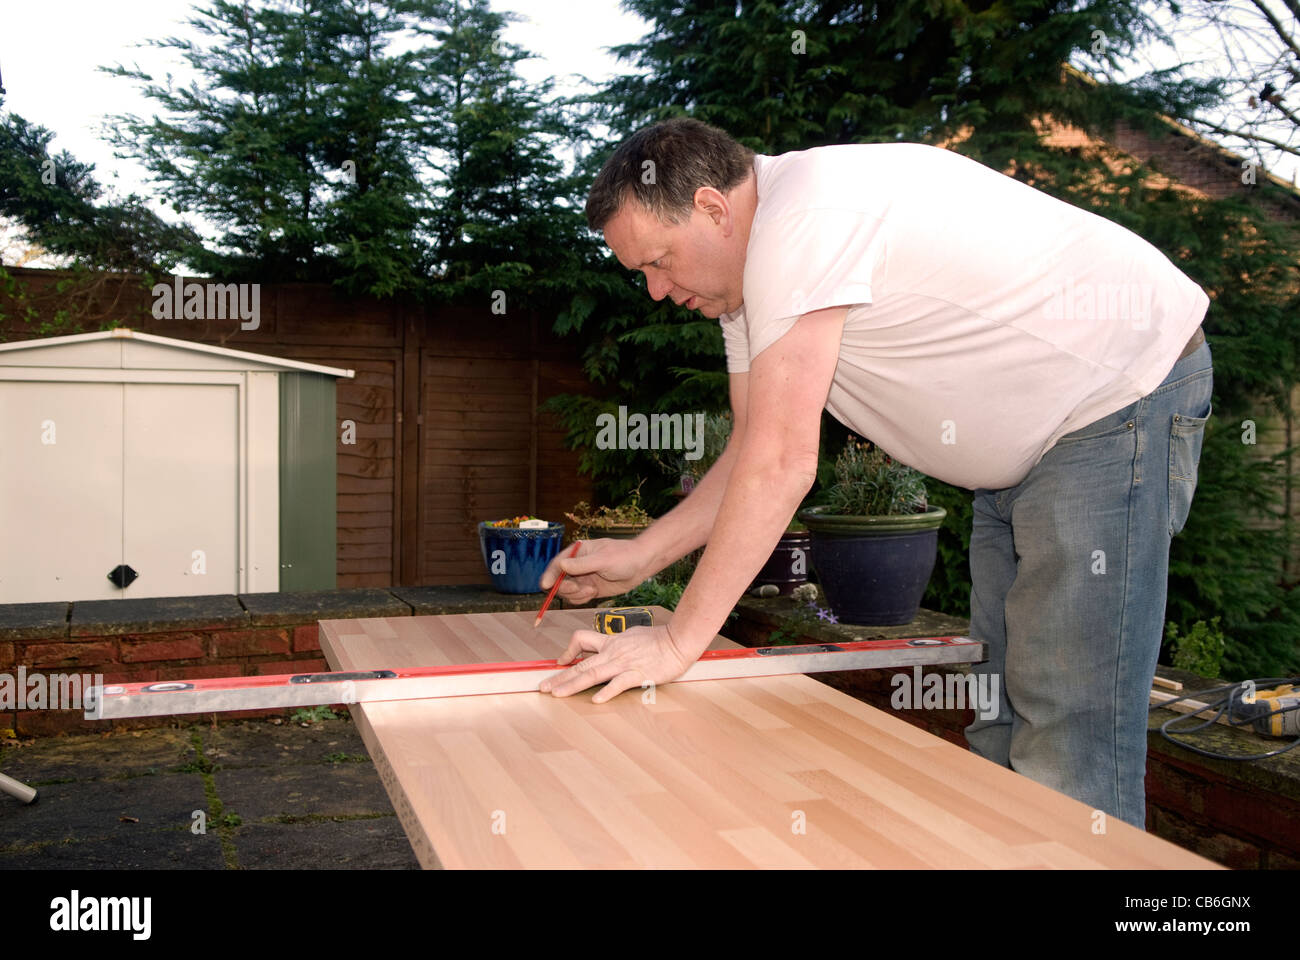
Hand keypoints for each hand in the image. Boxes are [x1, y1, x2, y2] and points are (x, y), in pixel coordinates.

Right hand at [537, 538, 649, 603]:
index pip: (557, 564)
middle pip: (559, 581)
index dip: (549, 575)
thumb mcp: (603, 559)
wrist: (641, 566)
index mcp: (577, 552)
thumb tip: (561, 565)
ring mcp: (583, 578)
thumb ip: (582, 564)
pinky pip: (578, 598)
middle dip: (565, 587)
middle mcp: (577, 566)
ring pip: (568, 592)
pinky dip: (582, 599)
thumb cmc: (624, 556)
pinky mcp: (590, 589)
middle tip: (577, 588)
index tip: (545, 585)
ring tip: (591, 590)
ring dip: (576, 595)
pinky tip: (593, 593)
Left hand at [538, 624, 694, 702]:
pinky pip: (619, 683)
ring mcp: (624, 663)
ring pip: (592, 674)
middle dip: (560, 677)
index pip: (581, 640)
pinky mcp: (638, 674)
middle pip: (581, 664)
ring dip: (572, 684)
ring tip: (557, 694)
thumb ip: (615, 644)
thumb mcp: (630, 636)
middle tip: (544, 687)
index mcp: (610, 642)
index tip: (560, 662)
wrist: (678, 640)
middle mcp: (612, 653)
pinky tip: (596, 700)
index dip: (568, 651)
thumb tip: (604, 650)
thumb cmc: (658, 640)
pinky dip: (607, 691)